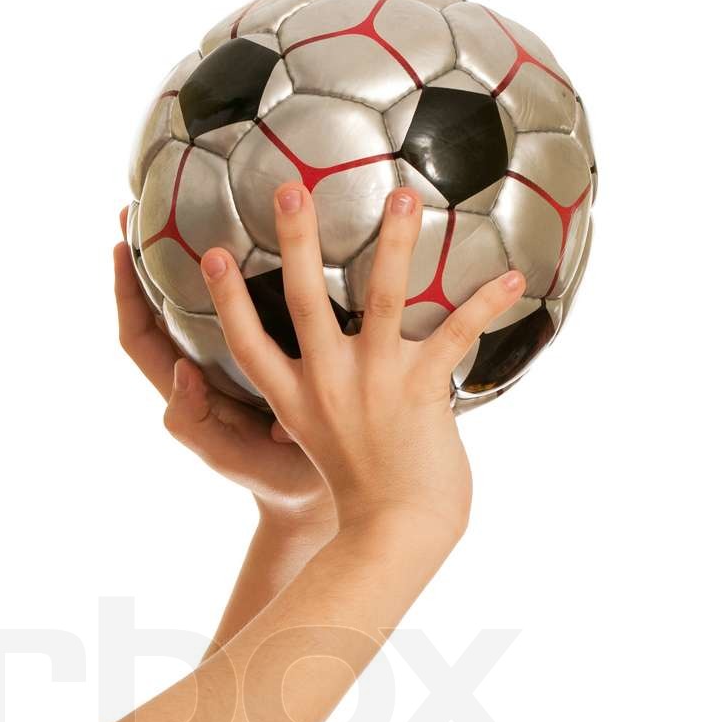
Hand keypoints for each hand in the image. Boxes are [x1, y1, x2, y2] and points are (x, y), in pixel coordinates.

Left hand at [114, 206, 335, 536]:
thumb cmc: (272, 475)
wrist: (316, 486)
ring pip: (201, 296)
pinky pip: (246, 301)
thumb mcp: (233, 455)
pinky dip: (243, 264)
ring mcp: (233, 355)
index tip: (123, 243)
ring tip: (199, 197)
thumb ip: (198, 423)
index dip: (125, 292)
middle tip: (149, 200)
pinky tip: (265, 226)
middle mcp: (203, 364)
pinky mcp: (268, 348)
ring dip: (192, 250)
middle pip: (161, 303)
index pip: (139, 335)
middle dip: (149, 253)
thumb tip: (181, 373)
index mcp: (188, 387)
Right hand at [196, 181, 526, 546]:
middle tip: (288, 187)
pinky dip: (485, 305)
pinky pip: (454, 334)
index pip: (245, 343)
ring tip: (402, 196)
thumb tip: (320, 368)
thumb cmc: (364, 494)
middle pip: (301, 300)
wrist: (395, 534)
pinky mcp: (419, 390)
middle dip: (295, 240)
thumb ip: (317, 400)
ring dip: (391, 244)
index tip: (210, 255)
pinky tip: (512, 276)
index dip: (224, 298)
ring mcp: (371, 384)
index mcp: (294, 399)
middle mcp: (325, 384)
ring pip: (378, 300)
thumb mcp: (321, 442)